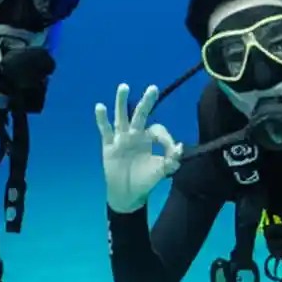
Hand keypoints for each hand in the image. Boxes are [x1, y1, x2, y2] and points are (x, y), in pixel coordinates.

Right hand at [94, 83, 183, 212]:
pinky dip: (102, 119)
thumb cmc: (145, 180)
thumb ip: (172, 160)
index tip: (172, 151)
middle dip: (147, 102)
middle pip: (141, 115)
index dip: (166, 138)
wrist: (127, 194)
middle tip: (153, 88)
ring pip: (121, 117)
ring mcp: (120, 139)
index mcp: (149, 139)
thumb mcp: (162, 171)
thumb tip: (180, 147)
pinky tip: (100, 107)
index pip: (158, 129)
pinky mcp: (108, 146)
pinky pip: (105, 131)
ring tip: (124, 87)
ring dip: (122, 102)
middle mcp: (135, 135)